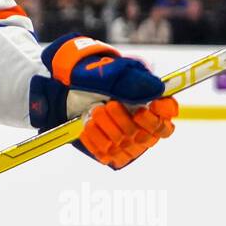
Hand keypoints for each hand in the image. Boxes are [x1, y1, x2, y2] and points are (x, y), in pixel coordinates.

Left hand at [29, 34, 177, 169]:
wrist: (57, 87)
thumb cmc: (85, 74)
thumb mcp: (106, 70)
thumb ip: (131, 80)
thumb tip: (158, 90)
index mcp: (146, 96)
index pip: (168, 111)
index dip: (161, 113)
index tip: (144, 107)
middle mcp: (140, 120)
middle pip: (150, 134)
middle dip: (126, 121)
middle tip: (107, 106)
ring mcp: (125, 138)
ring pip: (130, 146)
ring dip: (110, 130)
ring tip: (93, 113)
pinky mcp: (108, 150)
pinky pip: (111, 156)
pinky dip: (97, 141)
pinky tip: (87, 126)